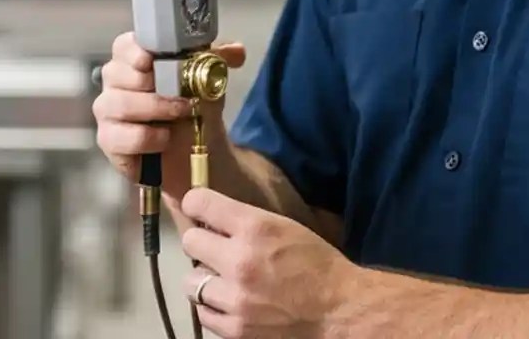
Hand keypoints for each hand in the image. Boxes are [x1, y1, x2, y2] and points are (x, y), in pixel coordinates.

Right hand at [92, 32, 245, 199]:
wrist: (195, 148)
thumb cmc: (194, 105)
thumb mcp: (208, 79)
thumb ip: (218, 59)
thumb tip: (237, 51)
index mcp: (134, 59)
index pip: (123, 46)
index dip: (134, 51)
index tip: (151, 59)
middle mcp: (114, 81)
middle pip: (117, 73)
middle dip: (154, 85)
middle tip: (183, 95)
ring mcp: (107, 111)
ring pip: (119, 104)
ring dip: (156, 109)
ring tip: (181, 114)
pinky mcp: (108, 140)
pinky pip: (121, 136)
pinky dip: (147, 138)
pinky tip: (164, 139)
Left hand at [180, 188, 356, 337]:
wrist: (339, 311)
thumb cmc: (317, 264)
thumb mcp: (284, 227)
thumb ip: (246, 221)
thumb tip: (210, 216)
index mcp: (255, 228)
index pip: (199, 202)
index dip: (196, 204)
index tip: (199, 210)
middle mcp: (239, 260)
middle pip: (189, 241)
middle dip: (202, 243)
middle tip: (215, 249)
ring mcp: (235, 298)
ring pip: (190, 282)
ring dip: (206, 279)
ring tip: (224, 281)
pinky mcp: (235, 329)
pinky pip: (203, 313)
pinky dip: (214, 307)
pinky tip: (231, 302)